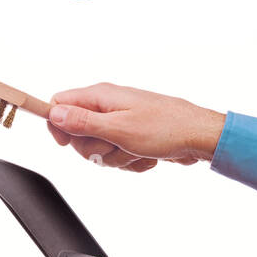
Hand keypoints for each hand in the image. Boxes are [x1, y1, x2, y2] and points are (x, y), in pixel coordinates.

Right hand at [47, 83, 224, 170]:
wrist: (202, 137)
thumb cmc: (167, 129)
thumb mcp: (119, 129)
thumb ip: (83, 122)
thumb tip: (54, 113)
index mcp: (101, 96)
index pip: (60, 104)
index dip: (58, 125)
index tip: (67, 143)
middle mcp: (107, 105)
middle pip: (76, 131)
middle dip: (93, 148)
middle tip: (114, 147)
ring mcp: (119, 120)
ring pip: (96, 147)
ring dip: (114, 157)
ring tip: (135, 151)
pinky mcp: (130, 135)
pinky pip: (115, 153)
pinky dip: (129, 160)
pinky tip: (145, 155)